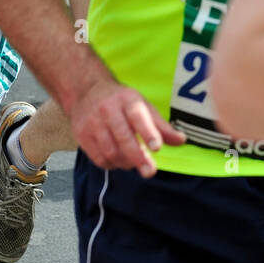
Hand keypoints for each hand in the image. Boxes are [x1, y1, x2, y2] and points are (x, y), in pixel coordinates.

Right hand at [68, 81, 185, 176]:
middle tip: (150, 172)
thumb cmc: (121, 101)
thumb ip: (161, 126)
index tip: (157, 148)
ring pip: (111, 151)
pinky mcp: (82, 135)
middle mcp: (108, 109)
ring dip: (125, 162)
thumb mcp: (143, 106)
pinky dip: (112, 164)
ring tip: (133, 162)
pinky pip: (99, 158)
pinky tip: (118, 160)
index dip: (148, 132)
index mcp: (127, 100)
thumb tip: (182, 140)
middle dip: (138, 157)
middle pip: (123, 137)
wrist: (86, 90)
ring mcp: (93, 122)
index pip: (138, 116)